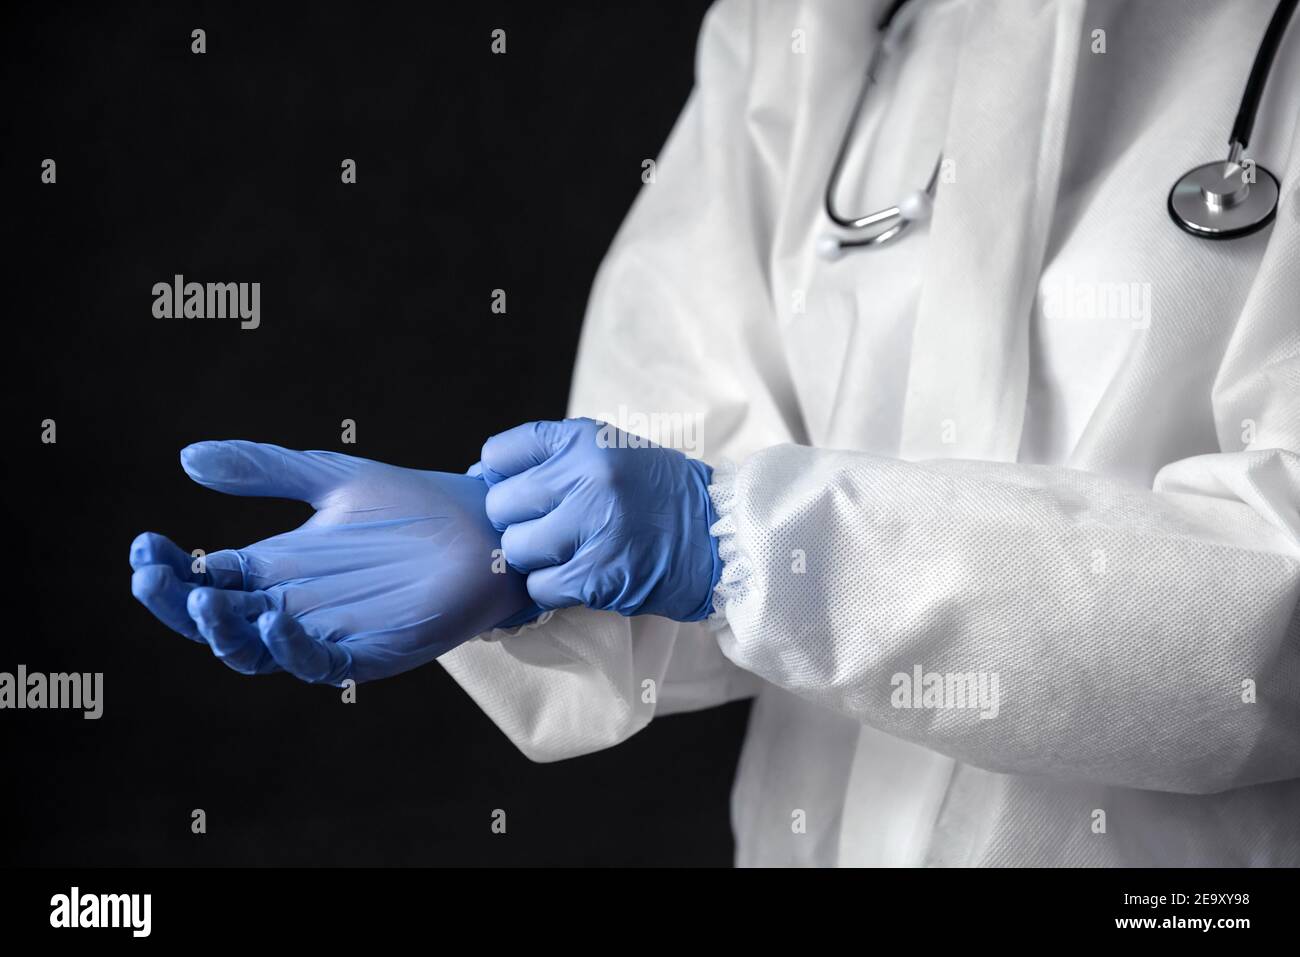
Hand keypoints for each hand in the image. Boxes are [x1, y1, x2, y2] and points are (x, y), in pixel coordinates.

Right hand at [130, 441, 536, 683]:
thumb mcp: (330, 477)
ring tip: (207, 599)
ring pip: (256, 653)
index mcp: (277, 569)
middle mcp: (292, 607)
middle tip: (151, 576)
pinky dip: (291, 648)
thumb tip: (188, 456)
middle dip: (178, 604)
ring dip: (225, 632)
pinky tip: (276, 619)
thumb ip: (265, 468)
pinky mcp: (369, 655)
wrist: (485, 526)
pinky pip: (319, 665)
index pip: (206, 578)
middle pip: (217, 622)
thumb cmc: (413, 504)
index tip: (143, 544)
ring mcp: (328, 635)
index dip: (170, 569)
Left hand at [480, 418, 720, 620]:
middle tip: (549, 531)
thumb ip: (556, 462)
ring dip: (536, 561)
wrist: (722, 536)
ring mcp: (593, 524)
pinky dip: (553, 589)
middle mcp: (587, 475)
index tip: (516, 494)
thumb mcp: (613, 454)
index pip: (500, 453)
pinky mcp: (598, 573)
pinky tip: (582, 578)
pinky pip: (540, 587)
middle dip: (518, 523)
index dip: (498, 478)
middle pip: (501, 506)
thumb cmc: (662, 496)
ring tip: (569, 556)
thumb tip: (481, 478)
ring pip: (517, 549)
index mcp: (585, 440)